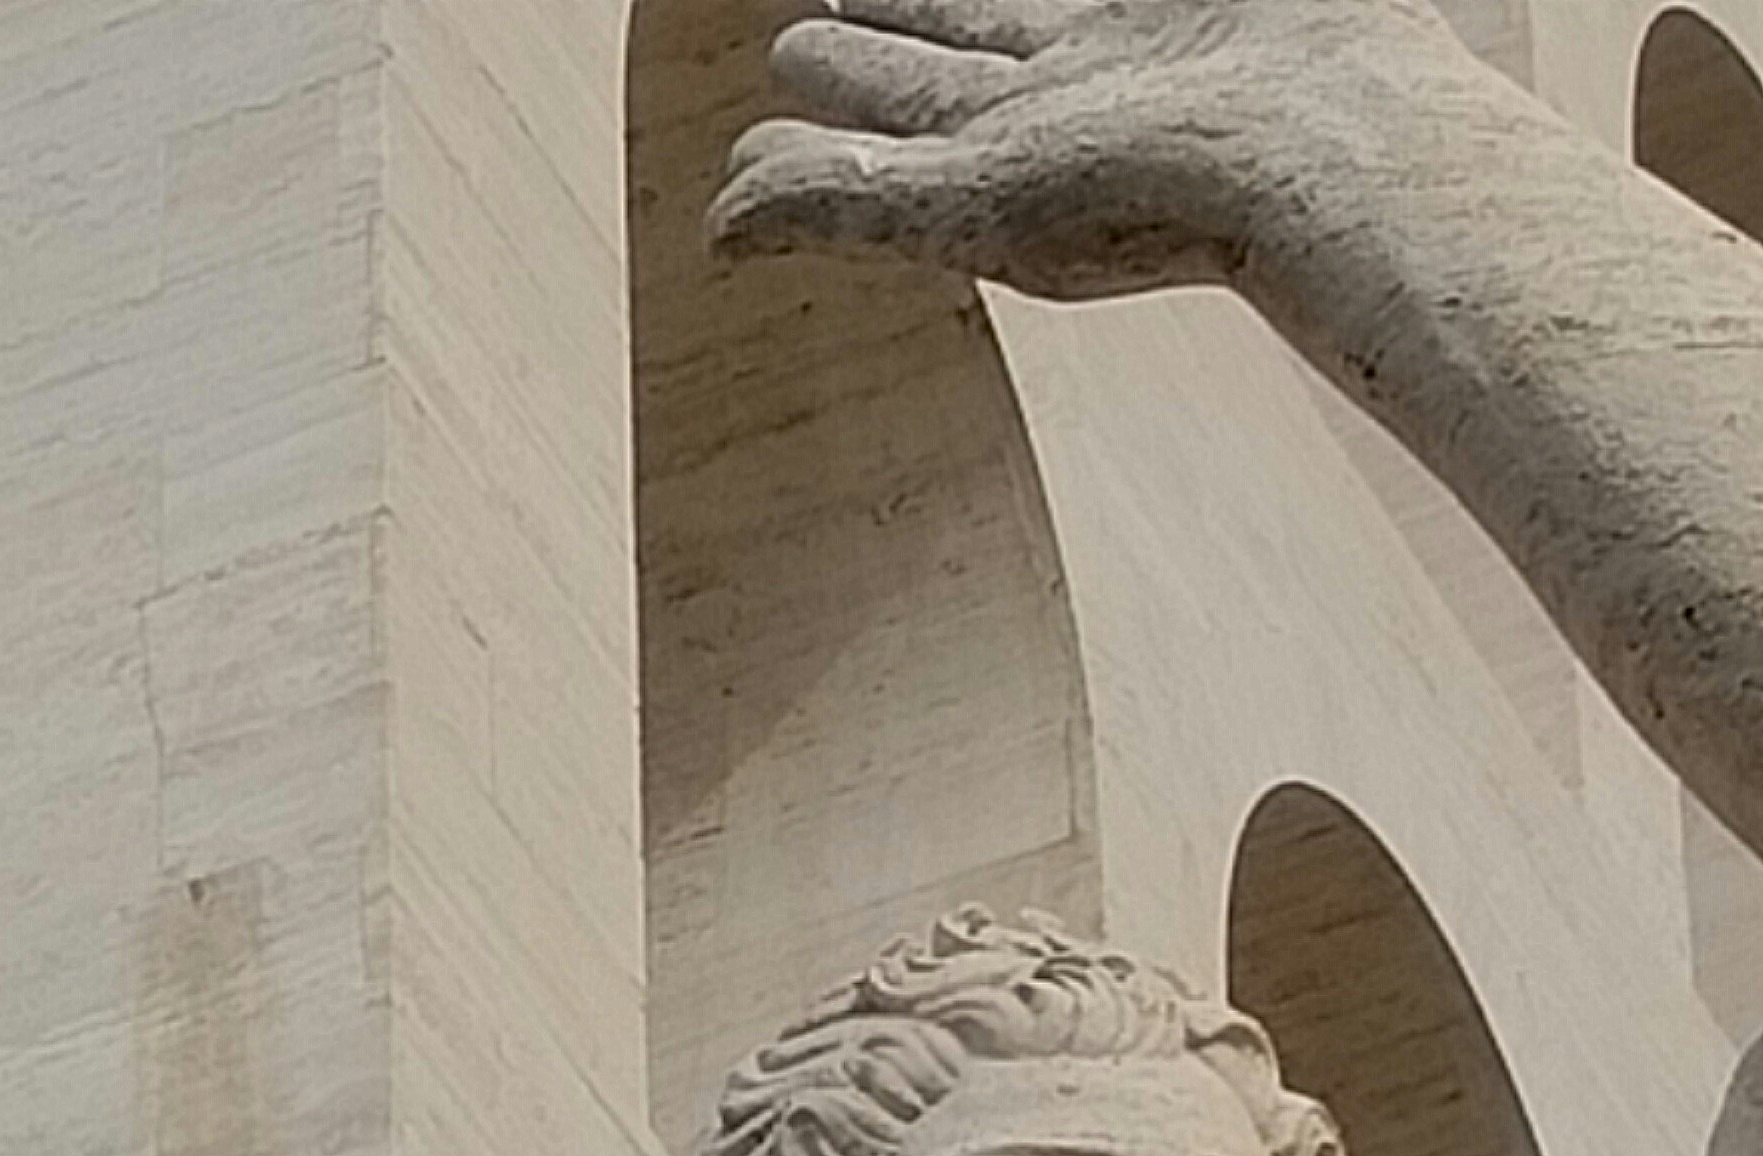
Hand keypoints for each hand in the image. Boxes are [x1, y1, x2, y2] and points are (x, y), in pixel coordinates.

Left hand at [711, 0, 1487, 305]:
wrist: (1344, 149)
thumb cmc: (1160, 195)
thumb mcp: (974, 207)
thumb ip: (843, 204)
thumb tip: (717, 226)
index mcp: (999, 147)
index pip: (885, 112)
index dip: (825, 93)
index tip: (774, 84)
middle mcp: (1065, 94)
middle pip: (947, 46)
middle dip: (880, 30)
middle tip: (818, 16)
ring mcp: (1144, 41)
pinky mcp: (1211, 2)